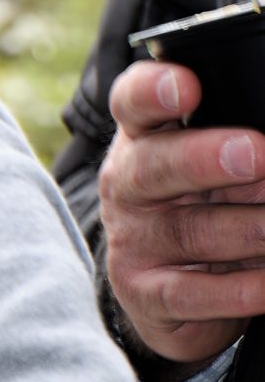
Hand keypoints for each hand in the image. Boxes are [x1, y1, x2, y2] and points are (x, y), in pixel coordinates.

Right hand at [97, 60, 264, 365]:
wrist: (172, 290)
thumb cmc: (210, 205)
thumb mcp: (221, 165)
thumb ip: (244, 143)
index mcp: (146, 137)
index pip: (134, 102)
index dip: (153, 91)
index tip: (187, 88)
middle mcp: (129, 184)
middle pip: (153, 166)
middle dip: (204, 158)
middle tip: (254, 154)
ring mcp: (133, 240)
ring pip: (189, 231)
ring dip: (250, 230)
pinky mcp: (145, 293)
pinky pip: (192, 293)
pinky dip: (240, 289)